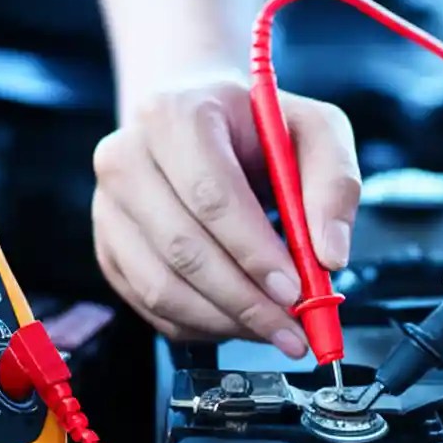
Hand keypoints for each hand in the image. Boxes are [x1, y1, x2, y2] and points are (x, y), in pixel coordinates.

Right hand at [91, 76, 360, 356]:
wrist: (197, 124)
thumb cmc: (255, 128)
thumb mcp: (315, 131)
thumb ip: (334, 184)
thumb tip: (329, 255)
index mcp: (177, 115)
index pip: (211, 195)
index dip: (254, 252)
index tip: (295, 289)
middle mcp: (127, 157)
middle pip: (183, 248)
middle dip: (246, 300)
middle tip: (295, 327)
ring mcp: (108, 206)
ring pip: (162, 287)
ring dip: (226, 321)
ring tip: (275, 328)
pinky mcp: (108, 248)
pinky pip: (150, 306)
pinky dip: (201, 325)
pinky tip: (239, 318)